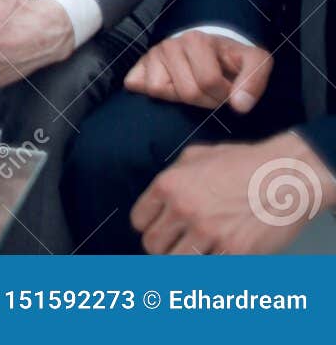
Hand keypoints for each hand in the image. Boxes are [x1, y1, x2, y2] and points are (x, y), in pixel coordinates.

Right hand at [125, 31, 272, 113]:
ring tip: (194, 89)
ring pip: (159, 91)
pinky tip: (172, 88)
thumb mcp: (255, 61)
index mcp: (196, 40)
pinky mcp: (138, 67)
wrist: (209, 50)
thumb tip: (240, 106)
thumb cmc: (230, 58)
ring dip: (181, 99)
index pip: (208, 81)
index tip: (229, 90)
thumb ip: (254, 81)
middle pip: (187, 91)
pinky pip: (137, 86)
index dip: (223, 94)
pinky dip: (154, 94)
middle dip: (205, 100)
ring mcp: (151, 55)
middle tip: (213, 93)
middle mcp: (169, 44)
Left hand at [132, 131, 335, 252]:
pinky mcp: (235, 252)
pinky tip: (217, 256)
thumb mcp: (197, 156)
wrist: (287, 174)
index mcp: (169, 185)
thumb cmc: (244, 163)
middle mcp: (184, 209)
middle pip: (153, 246)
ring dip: (184, 260)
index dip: (149, 225)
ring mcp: (210, 233)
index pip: (139, 220)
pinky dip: (211, 266)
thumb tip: (160, 197)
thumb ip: (174, 175)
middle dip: (163, 246)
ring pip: (176, 263)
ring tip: (194, 253)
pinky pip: (210, 270)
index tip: (159, 228)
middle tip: (176, 244)